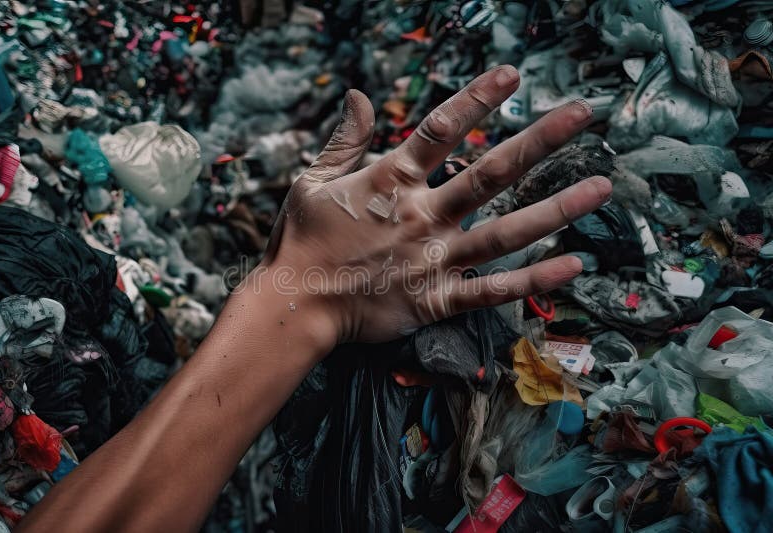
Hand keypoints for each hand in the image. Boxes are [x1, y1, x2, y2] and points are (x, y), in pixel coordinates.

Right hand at [255, 65, 611, 345]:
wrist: (293, 304)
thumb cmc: (300, 241)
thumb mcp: (312, 180)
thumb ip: (344, 140)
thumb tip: (359, 94)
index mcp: (390, 181)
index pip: (441, 128)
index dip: (478, 98)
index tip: (514, 74)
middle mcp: (421, 216)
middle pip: (489, 174)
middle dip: (539, 140)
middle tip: (583, 113)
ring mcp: (432, 259)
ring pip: (504, 232)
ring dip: (556, 209)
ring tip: (602, 188)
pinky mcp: (435, 300)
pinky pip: (491, 291)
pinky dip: (533, 281)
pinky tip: (574, 264)